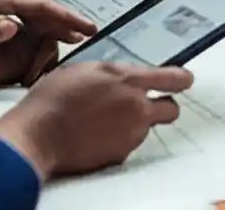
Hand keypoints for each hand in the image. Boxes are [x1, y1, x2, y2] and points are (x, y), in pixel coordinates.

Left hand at [0, 0, 96, 88]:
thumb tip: (12, 26)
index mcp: (3, 6)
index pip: (39, 7)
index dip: (62, 14)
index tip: (82, 25)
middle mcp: (17, 20)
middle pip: (51, 21)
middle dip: (69, 28)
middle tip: (86, 37)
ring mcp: (19, 39)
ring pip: (48, 42)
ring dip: (48, 57)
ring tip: (31, 74)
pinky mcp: (18, 58)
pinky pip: (40, 61)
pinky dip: (43, 69)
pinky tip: (33, 79)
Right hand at [0, 62, 193, 178]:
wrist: (39, 134)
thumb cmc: (54, 98)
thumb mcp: (85, 69)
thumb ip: (113, 72)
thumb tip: (123, 75)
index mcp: (128, 80)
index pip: (173, 78)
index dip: (182, 79)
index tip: (185, 79)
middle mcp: (137, 107)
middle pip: (172, 109)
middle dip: (164, 106)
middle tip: (148, 105)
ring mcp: (131, 133)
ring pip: (147, 127)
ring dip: (135, 123)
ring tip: (106, 120)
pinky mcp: (121, 154)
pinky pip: (129, 144)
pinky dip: (119, 140)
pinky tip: (97, 134)